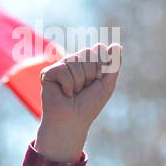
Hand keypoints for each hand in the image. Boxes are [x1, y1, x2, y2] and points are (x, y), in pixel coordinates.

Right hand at [35, 43, 122, 161]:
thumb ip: (113, 66)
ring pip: (75, 61)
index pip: (99, 49)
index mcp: (88, 64)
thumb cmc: (89, 105)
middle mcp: (74, 62)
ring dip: (79, 81)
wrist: (73, 120)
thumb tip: (118, 45)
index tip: (98, 81)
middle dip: (90, 73)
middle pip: (87, 53)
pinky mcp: (48, 72)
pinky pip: (63, 69)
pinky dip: (68, 85)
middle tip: (85, 88)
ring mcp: (61, 66)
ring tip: (74, 93)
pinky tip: (64, 93)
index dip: (101, 66)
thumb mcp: (106, 85)